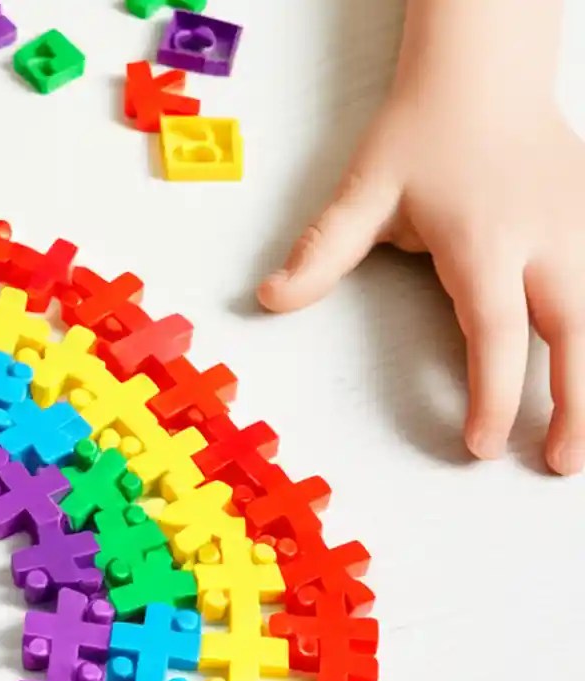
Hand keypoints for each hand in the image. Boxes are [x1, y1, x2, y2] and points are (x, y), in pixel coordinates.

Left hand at [257, 89, 584, 474]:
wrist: (484, 72)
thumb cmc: (420, 134)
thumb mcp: (363, 190)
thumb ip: (323, 252)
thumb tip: (269, 300)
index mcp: (483, 241)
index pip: (494, 336)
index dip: (492, 397)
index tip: (482, 446)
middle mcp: (547, 239)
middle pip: (574, 336)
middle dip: (574, 406)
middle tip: (559, 464)